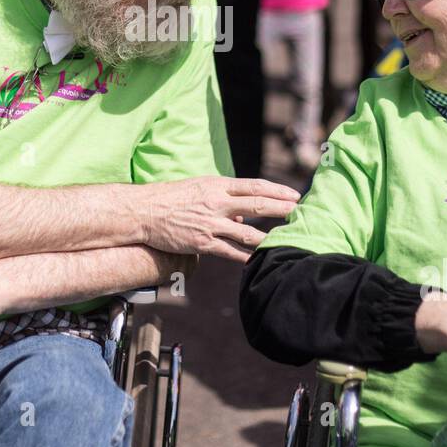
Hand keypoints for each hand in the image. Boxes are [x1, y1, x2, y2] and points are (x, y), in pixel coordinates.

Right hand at [130, 177, 297, 261]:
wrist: (145, 211)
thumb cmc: (172, 197)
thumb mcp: (200, 188)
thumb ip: (224, 198)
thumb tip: (244, 213)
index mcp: (218, 186)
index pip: (254, 186)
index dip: (277, 190)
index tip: (294, 194)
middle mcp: (217, 203)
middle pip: (257, 204)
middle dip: (282, 208)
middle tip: (300, 212)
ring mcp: (211, 224)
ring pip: (247, 232)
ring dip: (268, 236)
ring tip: (286, 239)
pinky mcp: (203, 242)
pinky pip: (230, 251)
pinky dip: (245, 257)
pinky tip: (258, 260)